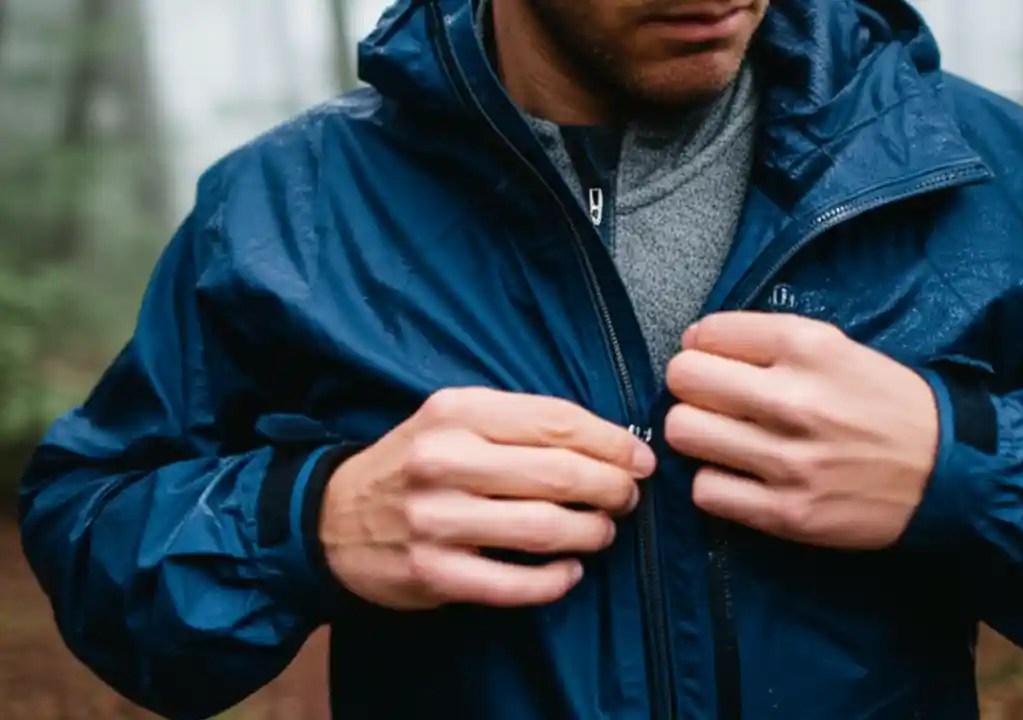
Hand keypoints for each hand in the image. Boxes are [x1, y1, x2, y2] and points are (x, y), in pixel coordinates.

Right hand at [320, 387, 655, 609]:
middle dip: (612, 489)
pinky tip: (568, 572)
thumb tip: (609, 441)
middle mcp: (445, 461)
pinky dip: (555, 580)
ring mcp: (436, 520)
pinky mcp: (432, 572)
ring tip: (602, 532)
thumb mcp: (454, 417)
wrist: (330, 517)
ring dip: (591, 533)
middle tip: (626, 497)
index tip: (639, 458)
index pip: (558, 422)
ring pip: (545, 529)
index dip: (612, 443)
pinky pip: (514, 583)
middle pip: (561, 475)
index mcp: (458, 411)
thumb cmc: (414, 463)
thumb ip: (521, 422)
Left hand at [665, 312, 938, 549]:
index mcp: (808, 347)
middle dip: (690, 387)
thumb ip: (770, 341)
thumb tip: (694, 343)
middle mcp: (794, 399)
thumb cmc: (888, 404)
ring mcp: (788, 460)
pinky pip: (705, 490)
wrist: (949, 471)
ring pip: (683, 432)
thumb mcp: (840, 348)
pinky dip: (715, 483)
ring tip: (723, 439)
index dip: (703, 347)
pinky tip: (739, 477)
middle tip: (712, 401)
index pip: (708, 332)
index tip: (717, 362)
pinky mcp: (787, 513)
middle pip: (684, 378)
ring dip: (696, 434)